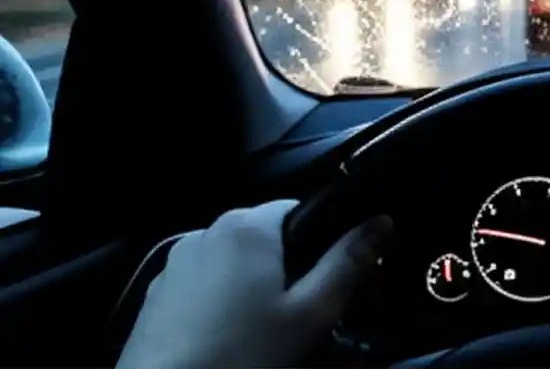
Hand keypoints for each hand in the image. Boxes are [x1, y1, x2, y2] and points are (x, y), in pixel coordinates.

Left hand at [117, 200, 391, 368]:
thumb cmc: (242, 352)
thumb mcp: (310, 314)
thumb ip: (347, 264)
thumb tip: (380, 222)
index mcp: (247, 227)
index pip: (297, 208)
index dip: (319, 241)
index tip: (324, 279)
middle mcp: (206, 232)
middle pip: (264, 237)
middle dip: (284, 266)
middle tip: (297, 312)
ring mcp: (174, 263)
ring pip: (231, 262)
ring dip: (249, 284)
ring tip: (259, 330)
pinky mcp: (157, 293)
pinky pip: (202, 284)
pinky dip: (218, 302)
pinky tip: (226, 337)